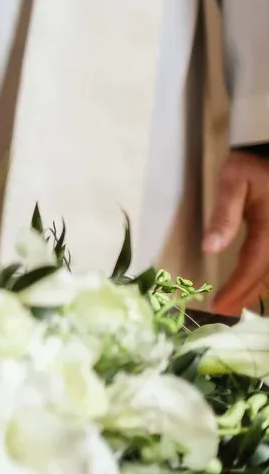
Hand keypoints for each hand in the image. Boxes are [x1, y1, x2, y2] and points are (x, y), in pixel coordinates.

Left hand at [208, 150, 268, 313]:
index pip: (254, 265)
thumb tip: (211, 248)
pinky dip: (265, 274)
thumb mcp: (232, 182)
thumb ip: (223, 215)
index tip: (219, 305)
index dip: (238, 288)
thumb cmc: (252, 164)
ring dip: (259, 288)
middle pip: (268, 274)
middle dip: (248, 294)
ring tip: (237, 302)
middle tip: (225, 310)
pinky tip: (255, 283)